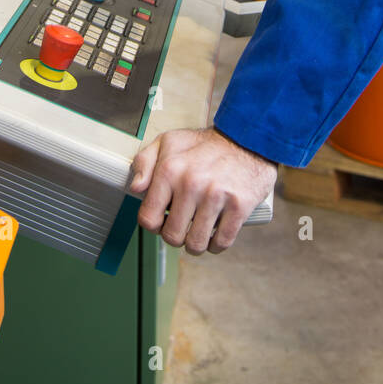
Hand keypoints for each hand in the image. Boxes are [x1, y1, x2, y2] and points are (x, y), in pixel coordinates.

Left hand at [129, 127, 276, 254]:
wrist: (247, 138)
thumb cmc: (206, 145)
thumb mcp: (169, 142)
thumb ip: (145, 162)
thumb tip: (136, 188)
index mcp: (169, 170)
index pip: (148, 218)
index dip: (153, 225)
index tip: (161, 221)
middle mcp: (190, 184)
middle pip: (172, 236)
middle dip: (175, 236)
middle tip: (182, 226)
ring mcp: (216, 197)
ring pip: (196, 244)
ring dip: (196, 243)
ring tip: (198, 231)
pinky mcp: (239, 206)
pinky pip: (222, 242)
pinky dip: (217, 244)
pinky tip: (216, 234)